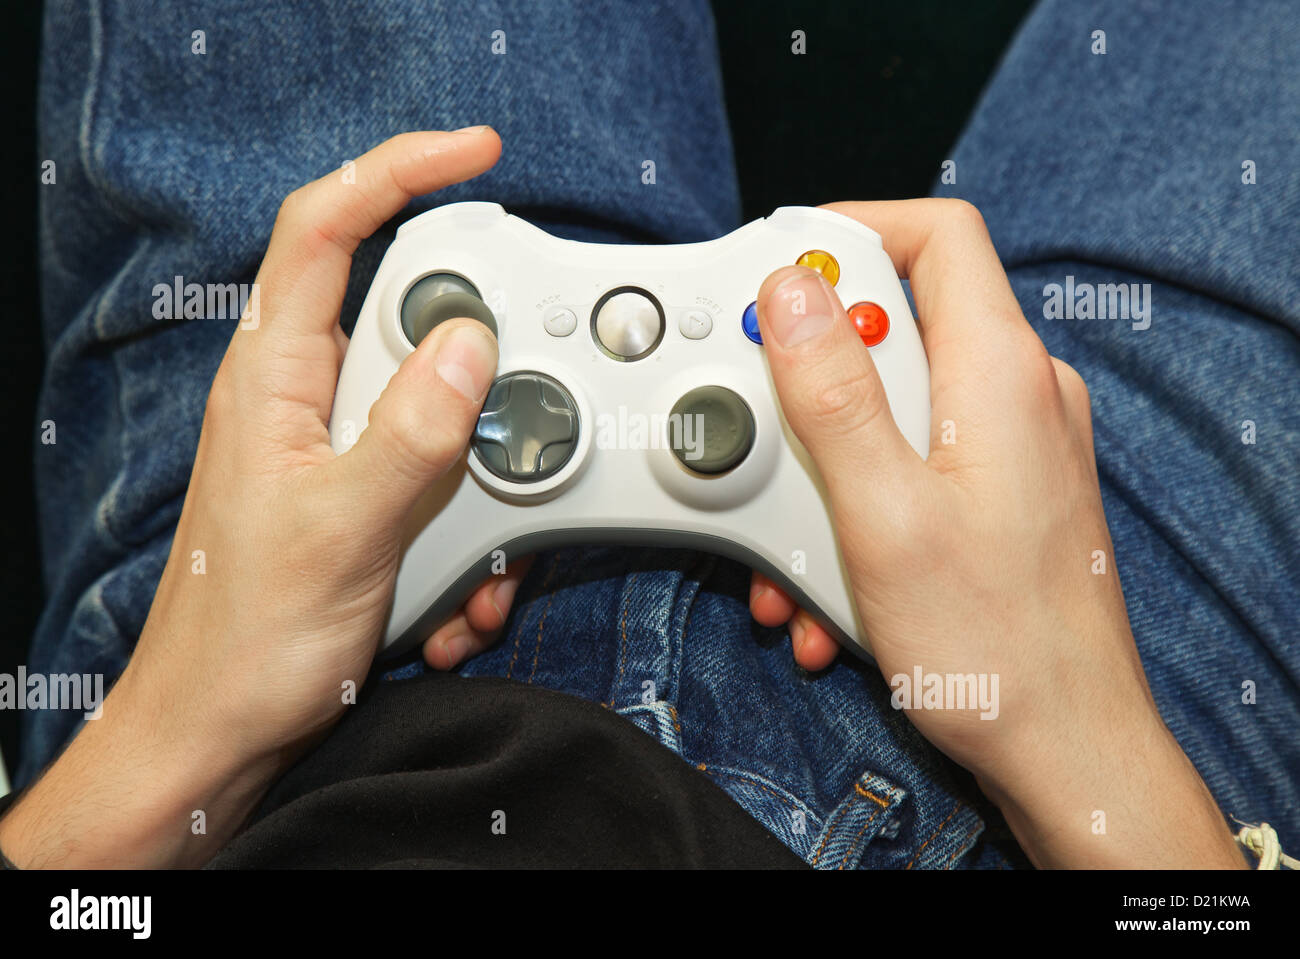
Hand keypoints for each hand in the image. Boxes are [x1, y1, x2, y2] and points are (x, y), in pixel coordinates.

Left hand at [0, 128, 528, 865]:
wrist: (221, 733)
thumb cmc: (246, 640)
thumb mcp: (345, 533)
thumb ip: (411, 434)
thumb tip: (468, 344)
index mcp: (277, 379)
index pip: (326, 228)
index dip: (395, 170)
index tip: (475, 153)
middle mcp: (308, 400)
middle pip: (415, 326)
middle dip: (480, 390)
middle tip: (501, 443)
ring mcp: (341, 450)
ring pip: (446, 418)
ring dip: (482, 490)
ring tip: (467, 571)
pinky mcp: (367, 497)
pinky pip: (446, 484)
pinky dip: (471, 536)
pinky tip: (454, 600)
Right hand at [751, 199, 1241, 867]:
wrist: (1063, 744)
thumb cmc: (990, 643)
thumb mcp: (880, 511)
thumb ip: (831, 392)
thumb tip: (792, 290)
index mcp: (997, 372)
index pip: (937, 235)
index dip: (851, 229)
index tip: (779, 269)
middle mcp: (1015, 395)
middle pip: (895, 327)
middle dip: (811, 387)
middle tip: (767, 436)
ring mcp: (1012, 447)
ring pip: (891, 410)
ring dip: (823, 470)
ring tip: (794, 544)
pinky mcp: (998, 495)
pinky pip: (911, 466)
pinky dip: (857, 507)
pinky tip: (829, 583)